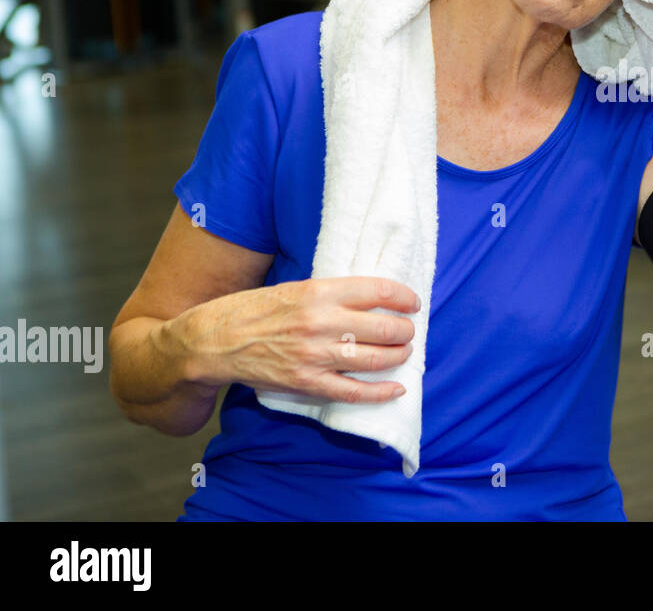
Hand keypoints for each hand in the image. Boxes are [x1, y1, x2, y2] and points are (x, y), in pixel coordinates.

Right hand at [178, 277, 420, 402]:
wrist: (213, 340)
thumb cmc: (254, 309)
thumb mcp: (295, 287)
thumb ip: (332, 293)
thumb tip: (372, 298)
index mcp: (319, 291)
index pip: (379, 291)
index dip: (404, 298)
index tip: (412, 303)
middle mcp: (320, 322)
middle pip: (384, 328)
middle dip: (405, 331)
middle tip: (408, 331)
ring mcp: (314, 355)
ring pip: (375, 359)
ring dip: (398, 357)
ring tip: (403, 352)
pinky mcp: (306, 382)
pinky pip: (353, 391)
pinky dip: (379, 392)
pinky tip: (395, 388)